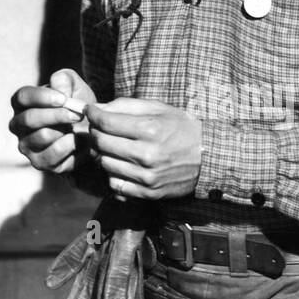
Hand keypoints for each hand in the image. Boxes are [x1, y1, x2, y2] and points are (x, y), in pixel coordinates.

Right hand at [9, 68, 97, 173]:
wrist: (90, 132)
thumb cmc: (76, 105)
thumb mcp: (74, 86)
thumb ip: (65, 80)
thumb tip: (58, 89)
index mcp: (21, 104)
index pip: (22, 97)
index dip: (42, 97)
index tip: (63, 98)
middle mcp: (18, 125)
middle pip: (30, 119)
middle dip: (57, 115)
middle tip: (78, 114)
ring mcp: (26, 146)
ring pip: (43, 136)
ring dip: (67, 130)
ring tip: (82, 127)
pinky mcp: (39, 163)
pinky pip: (54, 154)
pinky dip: (72, 146)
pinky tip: (81, 140)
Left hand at [85, 98, 201, 199]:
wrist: (208, 157)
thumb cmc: (180, 128)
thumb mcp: (158, 108)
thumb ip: (126, 105)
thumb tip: (98, 108)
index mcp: (150, 129)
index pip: (106, 122)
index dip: (93, 114)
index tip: (90, 111)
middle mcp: (147, 154)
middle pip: (101, 143)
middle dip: (95, 132)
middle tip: (100, 128)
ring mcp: (147, 177)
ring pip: (104, 164)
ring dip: (103, 153)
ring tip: (113, 146)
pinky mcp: (148, 193)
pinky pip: (115, 184)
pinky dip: (113, 174)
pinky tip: (121, 165)